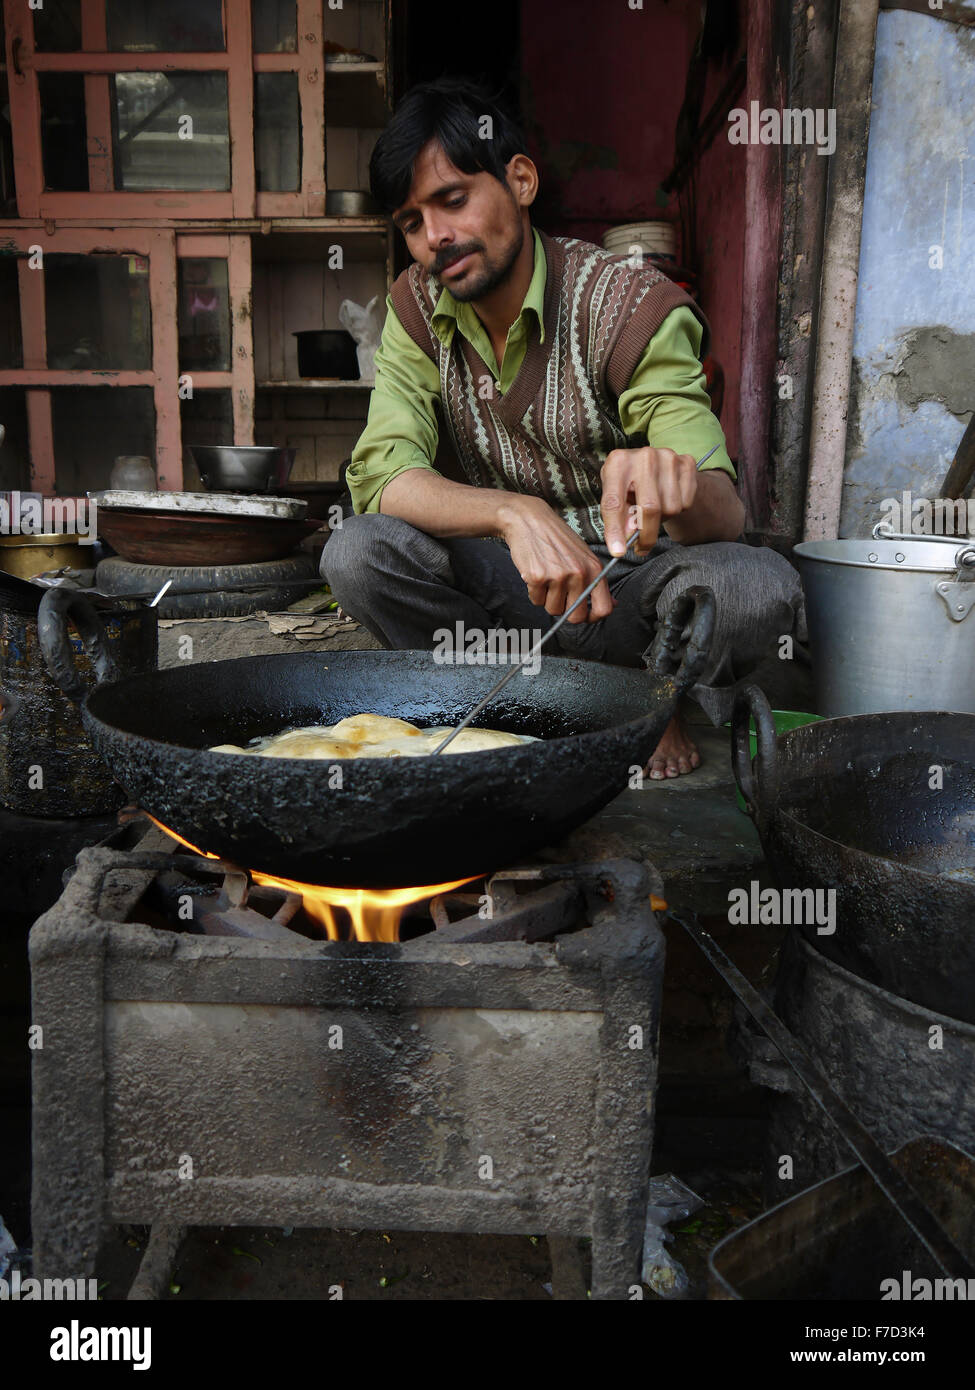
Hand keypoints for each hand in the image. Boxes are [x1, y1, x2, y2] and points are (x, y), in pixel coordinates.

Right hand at [496, 495, 613, 623]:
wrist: (529, 520)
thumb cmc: (557, 538)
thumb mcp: (584, 555)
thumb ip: (596, 580)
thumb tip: (612, 604)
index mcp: (594, 569)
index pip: (604, 608)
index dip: (594, 618)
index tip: (585, 616)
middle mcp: (579, 574)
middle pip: (576, 616)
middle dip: (566, 612)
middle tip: (559, 598)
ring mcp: (558, 576)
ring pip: (553, 609)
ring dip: (547, 599)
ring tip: (546, 579)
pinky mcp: (537, 578)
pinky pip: (536, 600)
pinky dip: (534, 592)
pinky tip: (535, 574)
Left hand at [600, 446, 697, 555]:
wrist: (655, 463)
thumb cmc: (628, 483)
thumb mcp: (616, 496)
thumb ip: (619, 516)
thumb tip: (628, 536)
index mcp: (618, 462)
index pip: (614, 502)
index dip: (615, 530)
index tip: (618, 552)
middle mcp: (644, 456)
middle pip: (650, 508)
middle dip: (646, 535)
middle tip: (641, 548)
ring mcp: (668, 457)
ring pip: (671, 508)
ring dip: (663, 519)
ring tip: (653, 511)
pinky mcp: (687, 463)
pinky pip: (686, 502)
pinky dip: (678, 509)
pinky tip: (667, 499)